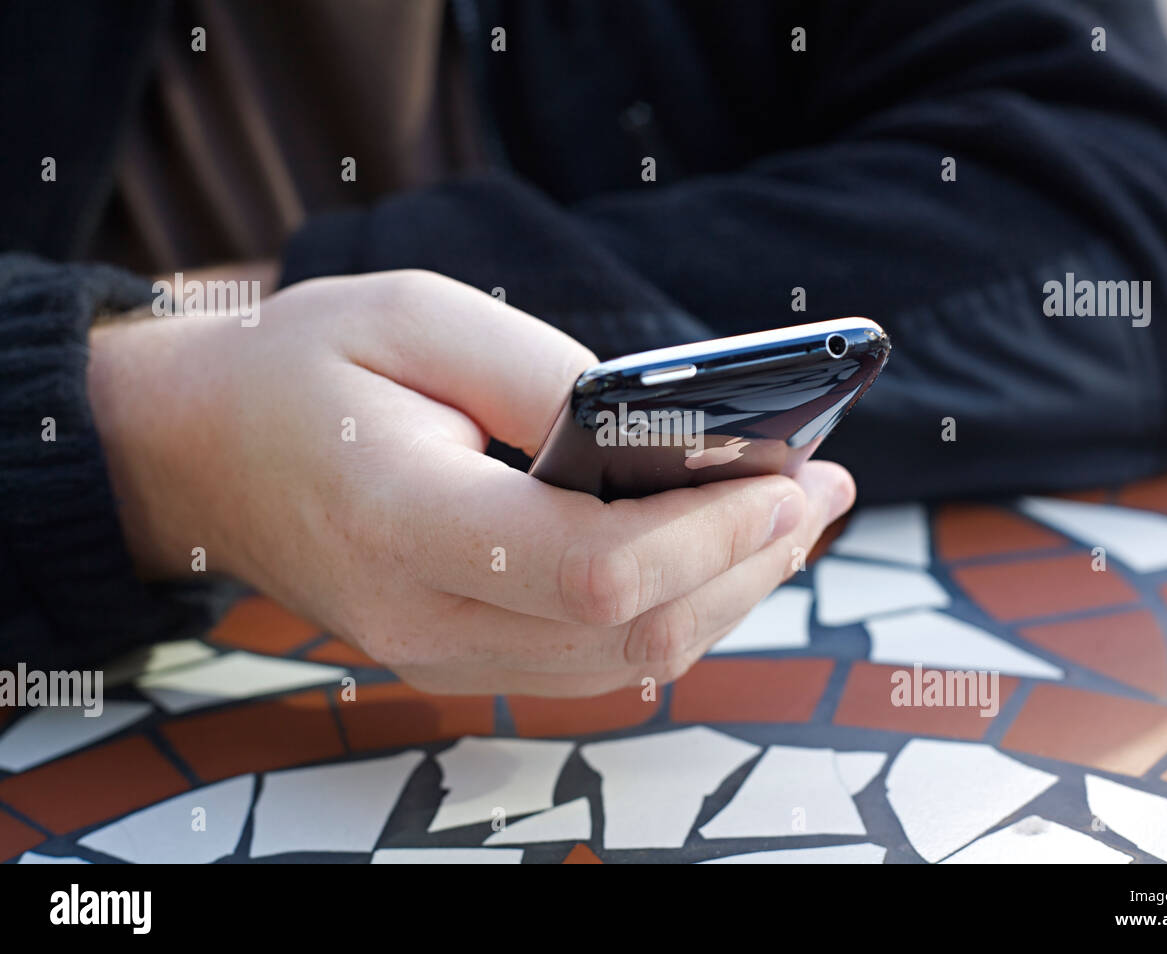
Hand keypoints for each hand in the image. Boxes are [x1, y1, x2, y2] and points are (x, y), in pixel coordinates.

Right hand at [88, 270, 854, 695]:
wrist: (203, 454)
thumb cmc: (300, 369)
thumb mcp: (412, 313)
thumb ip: (540, 371)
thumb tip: (666, 427)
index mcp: (401, 521)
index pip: (591, 570)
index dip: (708, 530)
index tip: (790, 475)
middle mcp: (424, 618)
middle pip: (632, 633)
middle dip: (749, 563)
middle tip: (822, 487)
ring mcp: (441, 656)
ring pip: (627, 661)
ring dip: (728, 592)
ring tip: (794, 514)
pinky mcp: (461, 658)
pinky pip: (595, 659)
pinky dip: (676, 608)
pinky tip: (717, 550)